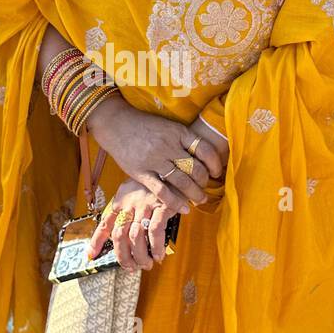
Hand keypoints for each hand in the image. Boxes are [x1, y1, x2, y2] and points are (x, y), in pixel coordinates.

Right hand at [86, 95, 224, 215]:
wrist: (117, 124)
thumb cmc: (145, 126)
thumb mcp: (168, 126)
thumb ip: (183, 140)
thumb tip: (202, 157)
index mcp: (178, 132)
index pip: (205, 149)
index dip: (215, 164)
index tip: (216, 172)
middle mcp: (168, 146)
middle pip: (196, 169)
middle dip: (204, 183)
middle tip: (206, 189)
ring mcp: (155, 160)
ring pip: (182, 182)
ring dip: (194, 194)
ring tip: (199, 200)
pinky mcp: (142, 172)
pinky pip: (162, 191)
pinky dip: (175, 202)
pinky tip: (183, 208)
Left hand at [87, 179, 170, 270]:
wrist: (174, 169)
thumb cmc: (154, 185)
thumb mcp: (133, 192)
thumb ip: (125, 210)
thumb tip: (117, 233)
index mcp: (121, 201)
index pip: (106, 223)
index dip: (97, 241)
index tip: (91, 255)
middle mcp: (131, 203)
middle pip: (119, 235)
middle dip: (123, 256)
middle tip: (131, 267)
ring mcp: (146, 205)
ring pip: (135, 236)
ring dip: (139, 255)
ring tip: (146, 264)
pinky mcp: (163, 206)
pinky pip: (155, 231)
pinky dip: (155, 246)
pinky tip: (158, 255)